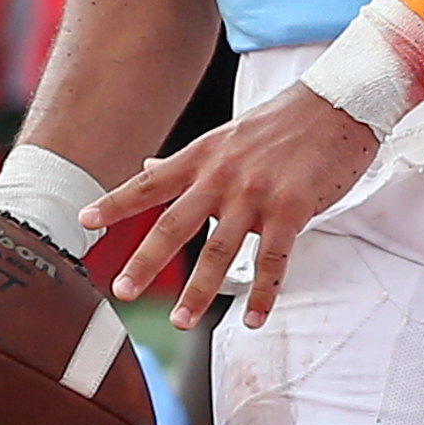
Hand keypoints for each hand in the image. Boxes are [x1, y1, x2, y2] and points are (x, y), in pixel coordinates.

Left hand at [84, 84, 380, 330]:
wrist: (339, 102)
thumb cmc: (283, 122)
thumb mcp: (226, 136)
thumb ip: (188, 160)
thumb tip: (147, 166)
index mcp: (203, 157)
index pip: (150, 183)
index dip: (116, 202)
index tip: (84, 223)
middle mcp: (222, 177)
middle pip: (175, 225)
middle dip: (146, 261)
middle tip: (121, 291)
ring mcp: (257, 194)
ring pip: (220, 251)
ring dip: (199, 292)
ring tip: (181, 322)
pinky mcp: (293, 208)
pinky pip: (274, 260)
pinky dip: (263, 294)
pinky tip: (252, 319)